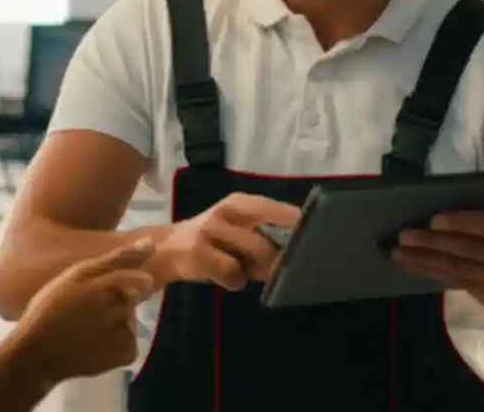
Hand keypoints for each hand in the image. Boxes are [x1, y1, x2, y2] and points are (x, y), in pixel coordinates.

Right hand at [14, 239, 156, 382]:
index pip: (140, 278)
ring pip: (130, 319)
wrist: (36, 355)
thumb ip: (117, 258)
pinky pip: (129, 341)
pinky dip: (117, 344)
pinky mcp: (126, 353)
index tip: (111, 290)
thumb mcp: (77, 275)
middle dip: (118, 301)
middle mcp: (120, 306)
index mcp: (105, 283)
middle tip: (88, 312)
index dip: (132, 282)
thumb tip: (150, 242)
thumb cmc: (51, 309)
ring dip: (115, 322)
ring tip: (86, 329)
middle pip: (133, 297)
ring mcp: (125, 332)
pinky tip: (94, 345)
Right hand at [157, 192, 300, 289]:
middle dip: (277, 259)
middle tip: (276, 268)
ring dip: (254, 270)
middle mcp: (227, 211)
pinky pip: (232, 274)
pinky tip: (225, 277)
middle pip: (268, 240)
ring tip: (241, 269)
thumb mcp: (240, 233)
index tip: (317, 238)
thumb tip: (299, 254)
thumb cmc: (214, 243)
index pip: (278, 211)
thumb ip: (267, 239)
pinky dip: (234, 281)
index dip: (298, 227)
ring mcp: (211, 230)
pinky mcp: (198, 252)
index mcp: (241, 203)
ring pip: (253, 256)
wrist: (166, 249)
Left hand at [391, 132, 483, 318]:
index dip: (466, 222)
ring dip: (426, 257)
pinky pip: (456, 281)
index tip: (436, 217)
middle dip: (437, 241)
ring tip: (399, 246)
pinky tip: (407, 261)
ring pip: (462, 267)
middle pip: (476, 249)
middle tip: (405, 231)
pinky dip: (429, 271)